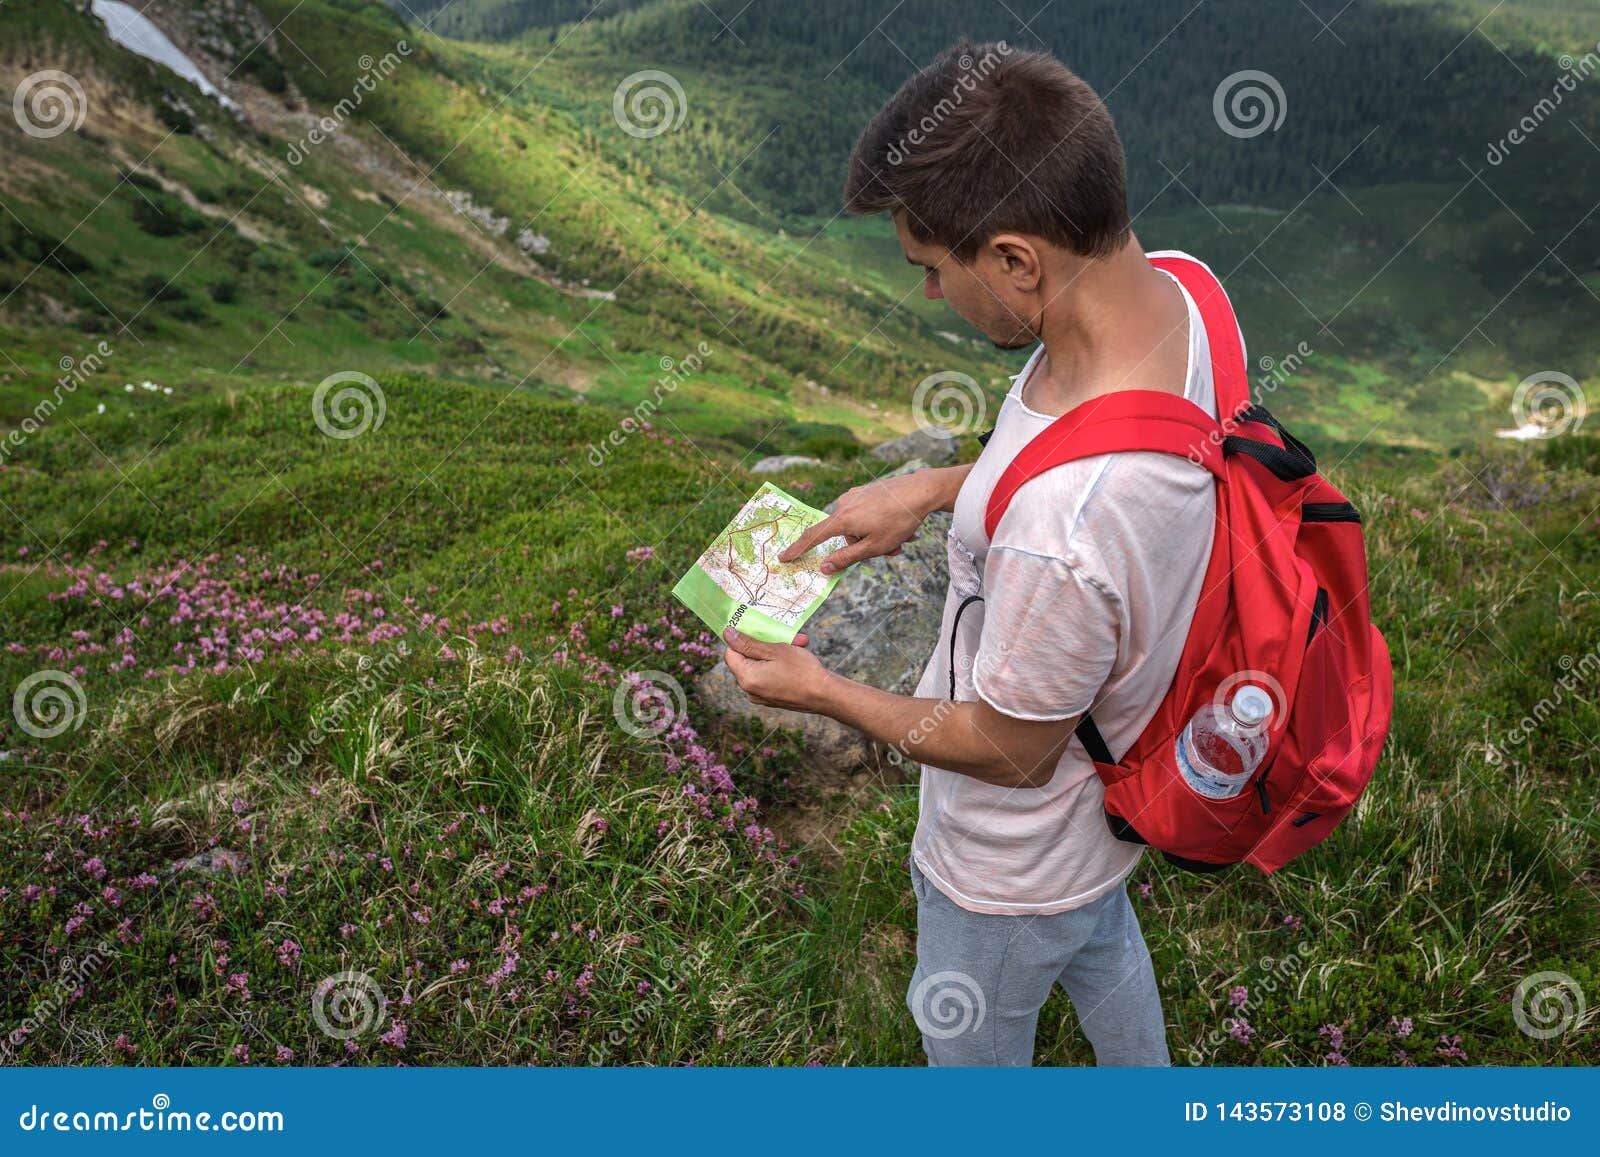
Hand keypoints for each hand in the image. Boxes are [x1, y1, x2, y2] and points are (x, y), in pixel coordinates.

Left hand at [721, 628, 836, 712]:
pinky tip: (796, 658)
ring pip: (761, 666)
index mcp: (746, 678)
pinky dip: (779, 666)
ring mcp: (760, 696)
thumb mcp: (775, 650)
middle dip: (765, 644)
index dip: (742, 639)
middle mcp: (749, 690)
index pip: (731, 653)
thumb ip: (749, 643)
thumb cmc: (802, 670)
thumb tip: (727, 634)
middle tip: (785, 635)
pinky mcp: (771, 699)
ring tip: (797, 644)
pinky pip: (769, 676)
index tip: (759, 630)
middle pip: (747, 660)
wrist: (826, 696)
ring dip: (776, 653)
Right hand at [777, 467, 955, 574]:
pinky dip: (881, 524)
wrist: (922, 490)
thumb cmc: (899, 521)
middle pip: (847, 536)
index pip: (814, 537)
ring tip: (903, 538)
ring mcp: (856, 495)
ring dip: (878, 536)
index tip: (783, 558)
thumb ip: (846, 559)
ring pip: (860, 526)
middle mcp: (844, 504)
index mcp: (842, 519)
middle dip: (867, 546)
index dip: (798, 549)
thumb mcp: (874, 547)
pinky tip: (902, 525)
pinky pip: (868, 514)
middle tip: (893, 550)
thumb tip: (823, 567)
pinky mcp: (867, 490)